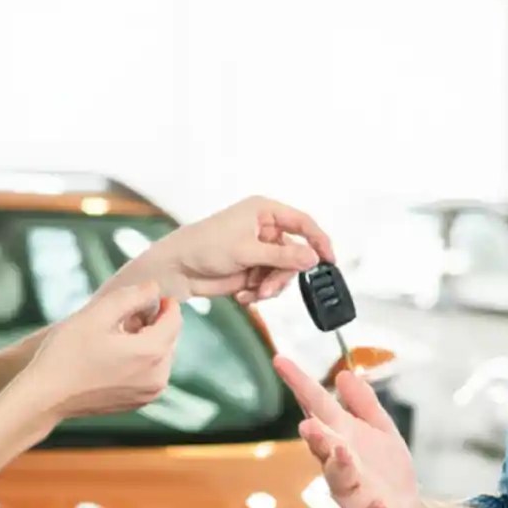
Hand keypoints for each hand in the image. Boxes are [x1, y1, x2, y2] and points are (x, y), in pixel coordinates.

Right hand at [21, 281, 182, 419]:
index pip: (174, 319)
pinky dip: (138, 359)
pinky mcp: (136, 403)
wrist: (44, 397)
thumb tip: (154, 288)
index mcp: (152, 353)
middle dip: (152, 323)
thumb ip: (132, 296)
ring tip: (113, 336)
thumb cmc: (67, 353)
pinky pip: (149, 372)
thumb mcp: (98, 313)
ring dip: (145, 341)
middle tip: (121, 316)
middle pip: (169, 338)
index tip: (145, 295)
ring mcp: (148, 394)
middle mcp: (157, 378)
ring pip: (159, 355)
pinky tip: (111, 355)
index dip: (163, 302)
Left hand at [155, 195, 335, 303]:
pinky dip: (259, 292)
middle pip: (294, 254)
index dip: (319, 240)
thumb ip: (283, 257)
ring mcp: (258, 250)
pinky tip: (244, 296)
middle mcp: (264, 229)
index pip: (302, 223)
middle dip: (283, 275)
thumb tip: (313, 259)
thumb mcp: (247, 251)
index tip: (329, 260)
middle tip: (269, 289)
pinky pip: (270, 283)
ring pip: (283, 272)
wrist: (178, 270)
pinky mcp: (251, 269)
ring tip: (254, 293)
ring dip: (271, 287)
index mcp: (264, 211)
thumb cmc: (205, 247)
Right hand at [274, 355, 419, 507]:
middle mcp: (337, 457)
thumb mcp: (378, 427)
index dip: (299, 383)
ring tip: (341, 452)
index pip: (315, 404)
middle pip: (322, 444)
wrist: (402, 504)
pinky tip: (379, 502)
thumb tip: (344, 373)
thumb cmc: (385, 468)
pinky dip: (373, 506)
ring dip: (337, 465)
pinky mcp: (364, 505)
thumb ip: (362, 402)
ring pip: (338, 476)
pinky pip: (368, 507)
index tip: (280, 360)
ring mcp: (349, 483)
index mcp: (339, 432)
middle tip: (308, 425)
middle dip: (316, 435)